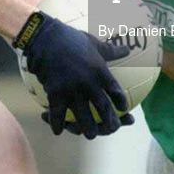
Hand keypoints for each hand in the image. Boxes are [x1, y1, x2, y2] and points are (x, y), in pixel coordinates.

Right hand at [15, 12, 130, 138]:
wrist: (46, 38)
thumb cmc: (71, 38)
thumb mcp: (94, 43)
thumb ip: (111, 50)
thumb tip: (128, 49)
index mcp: (99, 70)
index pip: (115, 90)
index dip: (121, 102)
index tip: (125, 109)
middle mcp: (88, 82)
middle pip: (102, 108)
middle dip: (109, 122)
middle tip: (112, 128)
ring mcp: (72, 90)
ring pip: (82, 116)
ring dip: (87, 128)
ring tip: (89, 134)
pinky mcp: (56, 93)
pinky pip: (58, 114)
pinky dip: (57, 124)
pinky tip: (58, 131)